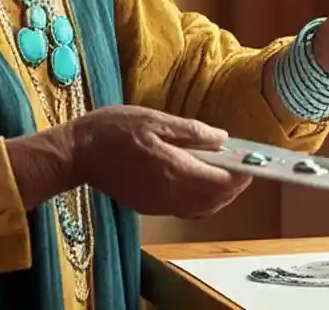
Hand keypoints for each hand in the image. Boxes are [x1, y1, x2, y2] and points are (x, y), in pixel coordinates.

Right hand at [9, 106, 250, 218]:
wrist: (78, 153)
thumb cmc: (114, 130)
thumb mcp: (155, 120)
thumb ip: (191, 131)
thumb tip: (222, 139)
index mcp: (174, 170)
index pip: (220, 183)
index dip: (241, 176)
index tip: (251, 164)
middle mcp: (170, 193)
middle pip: (215, 201)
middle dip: (233, 188)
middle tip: (242, 170)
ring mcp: (158, 204)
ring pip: (201, 209)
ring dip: (218, 196)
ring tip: (223, 174)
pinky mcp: (148, 206)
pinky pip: (184, 209)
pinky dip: (200, 200)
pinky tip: (198, 181)